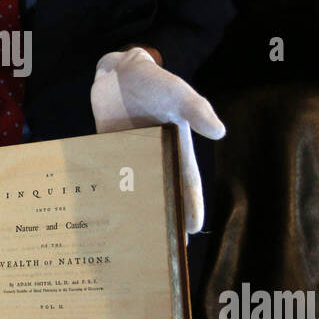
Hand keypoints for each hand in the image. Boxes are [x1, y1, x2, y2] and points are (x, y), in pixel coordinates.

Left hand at [90, 47, 225, 234]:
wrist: (120, 70)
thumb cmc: (156, 81)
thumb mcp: (178, 93)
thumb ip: (197, 110)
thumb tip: (219, 133)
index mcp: (177, 148)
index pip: (187, 184)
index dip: (190, 207)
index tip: (191, 231)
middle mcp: (154, 157)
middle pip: (161, 193)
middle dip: (163, 218)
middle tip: (161, 248)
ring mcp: (130, 155)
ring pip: (134, 189)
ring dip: (133, 211)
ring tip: (128, 240)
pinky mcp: (107, 151)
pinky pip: (107, 175)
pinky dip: (106, 192)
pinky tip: (100, 212)